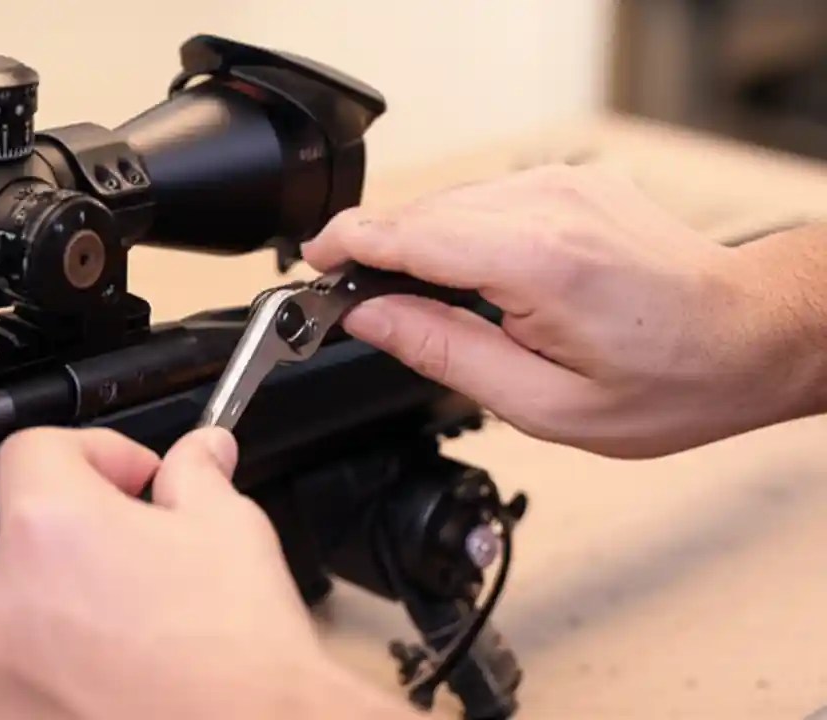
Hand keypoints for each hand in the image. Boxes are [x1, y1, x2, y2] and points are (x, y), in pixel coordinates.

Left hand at [0, 426, 408, 719]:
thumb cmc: (238, 651)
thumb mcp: (230, 529)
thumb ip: (196, 473)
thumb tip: (200, 451)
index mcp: (45, 527)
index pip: (32, 450)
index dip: (93, 453)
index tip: (135, 481)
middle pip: (25, 533)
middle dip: (87, 533)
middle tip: (152, 555)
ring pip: (23, 607)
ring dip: (70, 602)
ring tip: (144, 626)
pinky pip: (23, 672)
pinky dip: (63, 666)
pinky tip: (126, 675)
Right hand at [302, 164, 826, 457]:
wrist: (749, 335)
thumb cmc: (669, 380)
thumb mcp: (544, 403)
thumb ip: (443, 351)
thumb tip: (368, 318)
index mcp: (538, 261)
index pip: (407, 233)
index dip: (344, 248)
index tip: (311, 271)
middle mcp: (548, 205)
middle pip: (420, 214)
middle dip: (374, 253)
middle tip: (353, 306)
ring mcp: (561, 185)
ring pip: (448, 203)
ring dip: (416, 245)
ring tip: (412, 303)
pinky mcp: (569, 183)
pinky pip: (484, 199)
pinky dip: (456, 233)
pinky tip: (466, 278)